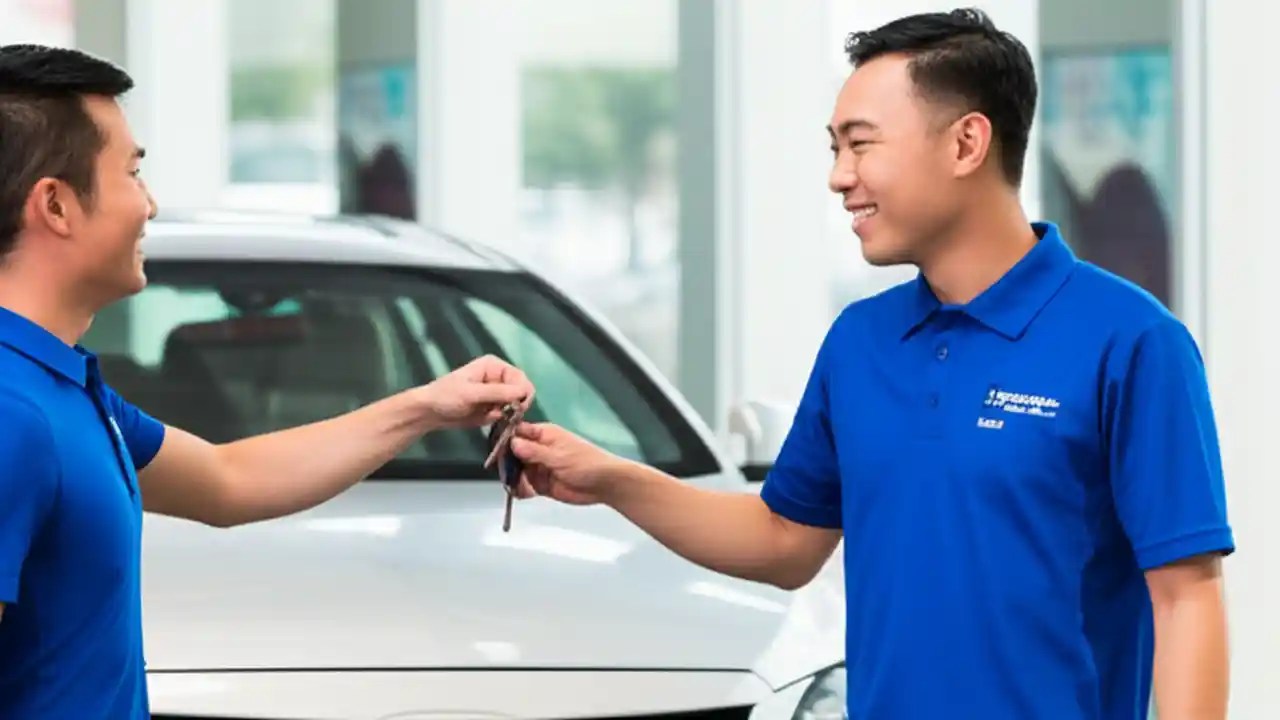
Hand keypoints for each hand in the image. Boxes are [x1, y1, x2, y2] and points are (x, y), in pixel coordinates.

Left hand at [416, 355, 533, 429]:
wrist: (430, 413)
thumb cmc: (446, 396)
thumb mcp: (471, 393)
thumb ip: (497, 392)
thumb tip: (523, 392)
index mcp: (494, 366)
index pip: (520, 377)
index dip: (522, 392)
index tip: (519, 407)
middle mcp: (499, 378)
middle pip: (522, 390)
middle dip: (516, 404)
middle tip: (506, 415)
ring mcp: (497, 394)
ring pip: (517, 404)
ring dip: (508, 413)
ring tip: (491, 416)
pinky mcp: (494, 408)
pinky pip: (507, 415)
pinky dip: (501, 419)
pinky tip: (486, 419)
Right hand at [508, 422, 627, 505]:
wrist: (604, 484)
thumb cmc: (584, 463)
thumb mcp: (558, 455)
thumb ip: (534, 451)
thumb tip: (512, 442)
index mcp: (543, 435)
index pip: (518, 432)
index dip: (505, 439)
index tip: (495, 450)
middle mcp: (538, 449)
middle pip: (513, 453)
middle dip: (506, 462)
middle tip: (504, 472)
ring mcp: (539, 467)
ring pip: (517, 471)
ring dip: (513, 478)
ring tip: (514, 485)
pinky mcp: (541, 484)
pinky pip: (525, 486)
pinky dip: (520, 489)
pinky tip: (522, 493)